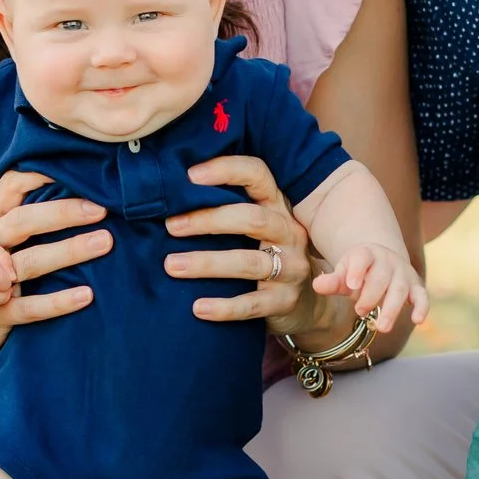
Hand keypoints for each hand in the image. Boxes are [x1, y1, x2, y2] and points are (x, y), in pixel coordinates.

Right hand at [0, 171, 110, 364]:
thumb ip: (27, 219)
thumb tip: (76, 188)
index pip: (9, 188)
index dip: (37, 175)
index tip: (75, 170)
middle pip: (22, 222)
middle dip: (62, 213)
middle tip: (101, 209)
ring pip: (30, 262)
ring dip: (69, 251)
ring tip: (104, 242)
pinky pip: (30, 306)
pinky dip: (59, 301)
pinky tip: (87, 294)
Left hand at [163, 156, 316, 328]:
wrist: (308, 303)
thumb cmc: (265, 253)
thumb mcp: (256, 227)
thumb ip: (229, 208)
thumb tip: (171, 196)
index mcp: (277, 206)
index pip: (258, 175)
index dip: (227, 170)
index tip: (190, 175)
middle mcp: (289, 232)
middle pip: (251, 219)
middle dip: (208, 220)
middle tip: (170, 226)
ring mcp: (291, 268)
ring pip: (248, 262)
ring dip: (207, 263)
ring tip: (172, 265)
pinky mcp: (285, 301)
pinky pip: (252, 305)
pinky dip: (223, 307)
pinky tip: (197, 308)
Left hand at [316, 241, 429, 333]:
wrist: (382, 260)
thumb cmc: (358, 271)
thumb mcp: (344, 272)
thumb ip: (333, 281)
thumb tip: (317, 286)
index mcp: (366, 254)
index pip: (362, 258)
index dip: (357, 270)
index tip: (350, 285)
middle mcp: (387, 261)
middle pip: (381, 277)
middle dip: (371, 295)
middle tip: (360, 311)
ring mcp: (403, 273)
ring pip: (400, 288)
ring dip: (392, 308)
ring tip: (382, 327)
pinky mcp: (416, 286)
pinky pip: (422, 295)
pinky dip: (422, 307)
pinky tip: (417, 320)